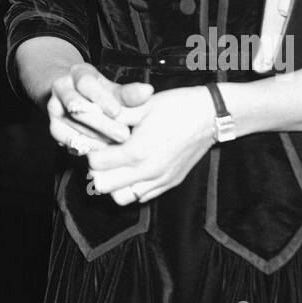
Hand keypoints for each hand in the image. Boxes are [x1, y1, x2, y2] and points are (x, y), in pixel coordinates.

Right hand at [47, 63, 153, 154]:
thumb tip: (147, 91)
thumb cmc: (98, 92)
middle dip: (102, 123)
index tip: (117, 112)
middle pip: (78, 108)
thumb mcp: (112, 88)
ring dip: (96, 137)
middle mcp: (61, 89)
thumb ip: (128, 93)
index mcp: (77, 73)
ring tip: (117, 145)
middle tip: (124, 135)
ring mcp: (54, 108)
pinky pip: (69, 140)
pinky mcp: (53, 127)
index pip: (86, 84)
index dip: (101, 98)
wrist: (71, 95)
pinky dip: (86, 146)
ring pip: (74, 126)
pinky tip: (102, 150)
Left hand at [86, 86, 214, 204]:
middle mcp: (147, 171)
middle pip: (103, 186)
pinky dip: (132, 187)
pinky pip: (142, 196)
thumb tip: (92, 114)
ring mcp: (160, 180)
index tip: (97, 141)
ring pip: (122, 197)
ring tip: (117, 163)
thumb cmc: (176, 107)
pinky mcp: (170, 184)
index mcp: (137, 151)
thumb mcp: (142, 105)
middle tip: (104, 153)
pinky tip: (134, 168)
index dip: (92, 151)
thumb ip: (115, 114)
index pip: (96, 164)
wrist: (209, 116)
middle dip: (98, 170)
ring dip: (114, 183)